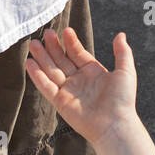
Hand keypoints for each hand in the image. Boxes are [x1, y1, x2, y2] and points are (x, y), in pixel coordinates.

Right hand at [26, 28, 137, 147]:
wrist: (115, 124)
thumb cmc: (123, 100)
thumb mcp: (126, 71)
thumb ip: (122, 52)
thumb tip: (121, 34)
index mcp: (93, 72)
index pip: (78, 53)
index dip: (71, 42)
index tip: (65, 30)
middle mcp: (79, 80)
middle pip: (62, 60)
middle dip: (53, 47)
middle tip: (45, 32)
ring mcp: (68, 91)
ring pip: (51, 70)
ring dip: (42, 57)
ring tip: (33, 43)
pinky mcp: (60, 102)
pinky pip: (46, 86)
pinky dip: (37, 75)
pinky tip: (29, 63)